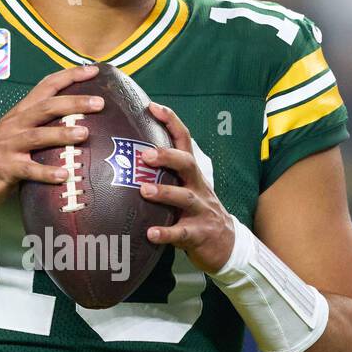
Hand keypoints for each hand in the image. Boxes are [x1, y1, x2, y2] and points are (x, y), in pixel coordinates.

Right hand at [0, 65, 103, 215]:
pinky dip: (47, 172)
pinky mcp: (5, 168)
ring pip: (38, 135)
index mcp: (20, 113)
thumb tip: (78, 122)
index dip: (70, 76)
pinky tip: (64, 175)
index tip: (93, 70)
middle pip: (46, 107)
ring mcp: (8, 146)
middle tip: (99, 103)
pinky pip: (29, 170)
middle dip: (73, 103)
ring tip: (84, 134)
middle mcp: (14, 125)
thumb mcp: (16, 134)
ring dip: (62, 134)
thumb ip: (41, 126)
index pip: (46, 86)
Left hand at [139, 102, 235, 273]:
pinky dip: (166, 233)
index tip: (152, 106)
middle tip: (145, 154)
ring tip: (144, 191)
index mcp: (192, 174)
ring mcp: (201, 210)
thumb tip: (125, 157)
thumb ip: (163, 174)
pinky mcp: (199, 234)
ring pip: (185, 197)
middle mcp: (199, 187)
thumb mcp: (184, 188)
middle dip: (168, 157)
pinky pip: (182, 233)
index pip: (185, 141)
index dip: (171, 122)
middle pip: (188, 164)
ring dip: (165, 192)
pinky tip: (150, 233)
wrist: (225, 245)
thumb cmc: (195, 212)